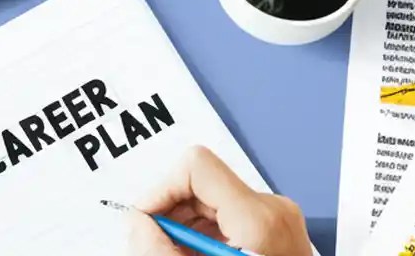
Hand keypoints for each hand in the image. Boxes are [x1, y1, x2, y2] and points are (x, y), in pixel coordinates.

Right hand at [130, 146, 310, 255]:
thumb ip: (160, 252)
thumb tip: (136, 223)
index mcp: (258, 219)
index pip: (195, 167)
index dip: (160, 190)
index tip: (144, 218)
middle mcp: (273, 209)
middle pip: (201, 183)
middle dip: (170, 214)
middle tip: (154, 245)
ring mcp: (279, 218)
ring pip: (212, 200)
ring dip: (186, 227)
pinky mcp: (277, 228)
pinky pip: (229, 217)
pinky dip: (205, 236)